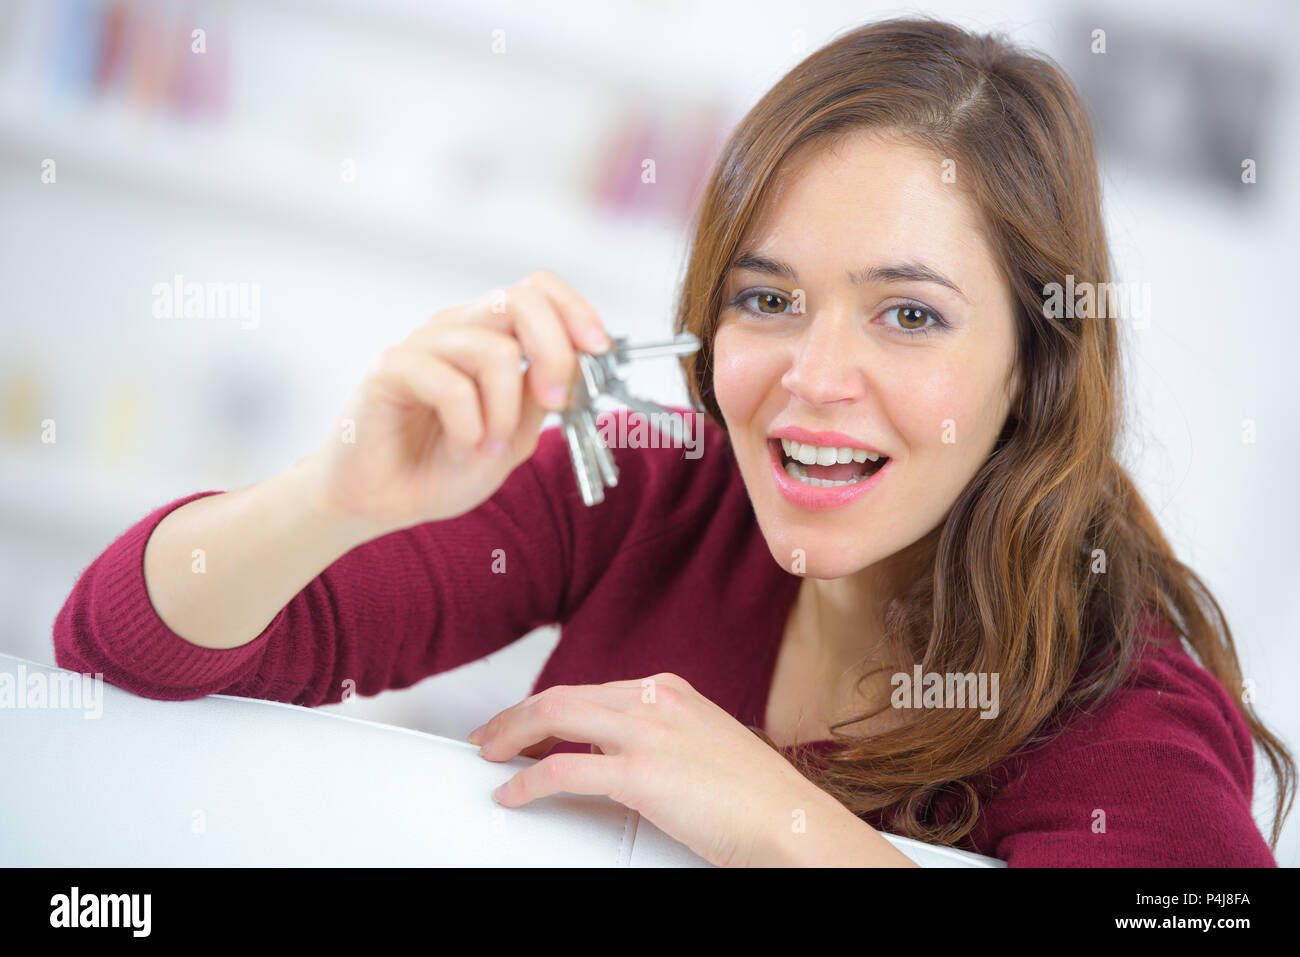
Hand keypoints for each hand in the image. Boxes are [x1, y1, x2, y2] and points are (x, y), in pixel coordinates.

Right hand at [304, 270, 612, 533]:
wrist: (383, 502)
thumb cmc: (443, 466)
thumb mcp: (515, 436)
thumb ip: (544, 398)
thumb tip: (582, 365)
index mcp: (489, 335)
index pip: (538, 289)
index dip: (577, 311)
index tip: (600, 351)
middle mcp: (456, 329)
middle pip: (521, 299)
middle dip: (555, 354)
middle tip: (555, 403)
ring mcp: (422, 345)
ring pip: (493, 350)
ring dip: (506, 411)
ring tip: (489, 446)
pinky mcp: (388, 369)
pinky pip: (450, 385)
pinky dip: (468, 425)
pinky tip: (460, 445)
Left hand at [468, 673, 909, 866]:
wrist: (791, 824)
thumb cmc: (757, 799)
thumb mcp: (704, 747)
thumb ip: (659, 740)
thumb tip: (612, 754)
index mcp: (669, 691)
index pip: (589, 690)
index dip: (546, 709)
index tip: (526, 725)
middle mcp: (655, 701)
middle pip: (561, 695)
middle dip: (516, 715)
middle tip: (490, 737)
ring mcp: (648, 733)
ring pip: (554, 716)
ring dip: (511, 736)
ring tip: (491, 756)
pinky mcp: (641, 773)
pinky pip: (564, 769)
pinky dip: (528, 781)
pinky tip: (514, 794)